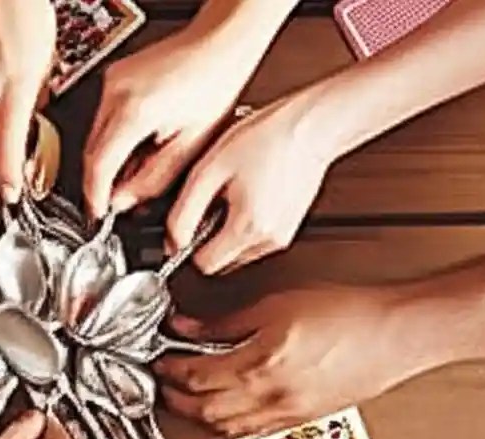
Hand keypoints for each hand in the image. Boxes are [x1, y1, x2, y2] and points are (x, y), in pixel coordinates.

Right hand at [83, 12, 273, 218]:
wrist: (219, 44)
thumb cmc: (215, 83)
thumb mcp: (190, 146)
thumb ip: (153, 179)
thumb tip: (125, 201)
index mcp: (135, 111)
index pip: (99, 165)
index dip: (96, 196)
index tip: (98, 213)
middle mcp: (115, 92)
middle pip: (92, 151)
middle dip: (104, 180)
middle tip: (124, 198)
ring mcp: (111, 82)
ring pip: (95, 136)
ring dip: (111, 158)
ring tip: (144, 163)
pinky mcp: (114, 78)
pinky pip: (104, 118)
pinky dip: (116, 137)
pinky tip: (143, 140)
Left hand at [156, 285, 433, 436]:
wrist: (395, 335)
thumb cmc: (349, 315)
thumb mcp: (274, 305)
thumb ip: (223, 322)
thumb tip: (186, 326)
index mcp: (259, 365)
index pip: (194, 378)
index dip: (168, 372)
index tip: (158, 361)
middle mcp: (269, 397)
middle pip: (201, 411)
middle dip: (173, 399)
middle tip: (161, 384)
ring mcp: (285, 415)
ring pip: (223, 429)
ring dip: (196, 417)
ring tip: (184, 399)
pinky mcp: (299, 421)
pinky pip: (250, 433)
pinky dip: (226, 426)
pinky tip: (221, 413)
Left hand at [167, 94, 331, 274]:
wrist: (312, 126)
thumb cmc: (267, 138)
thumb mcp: (210, 168)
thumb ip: (184, 211)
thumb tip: (172, 240)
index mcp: (249, 228)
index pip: (204, 266)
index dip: (188, 244)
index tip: (188, 224)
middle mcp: (270, 240)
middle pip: (222, 262)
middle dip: (209, 238)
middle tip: (213, 201)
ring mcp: (282, 236)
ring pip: (238, 252)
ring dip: (227, 231)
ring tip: (234, 193)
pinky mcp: (289, 228)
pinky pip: (255, 239)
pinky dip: (245, 224)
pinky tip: (249, 193)